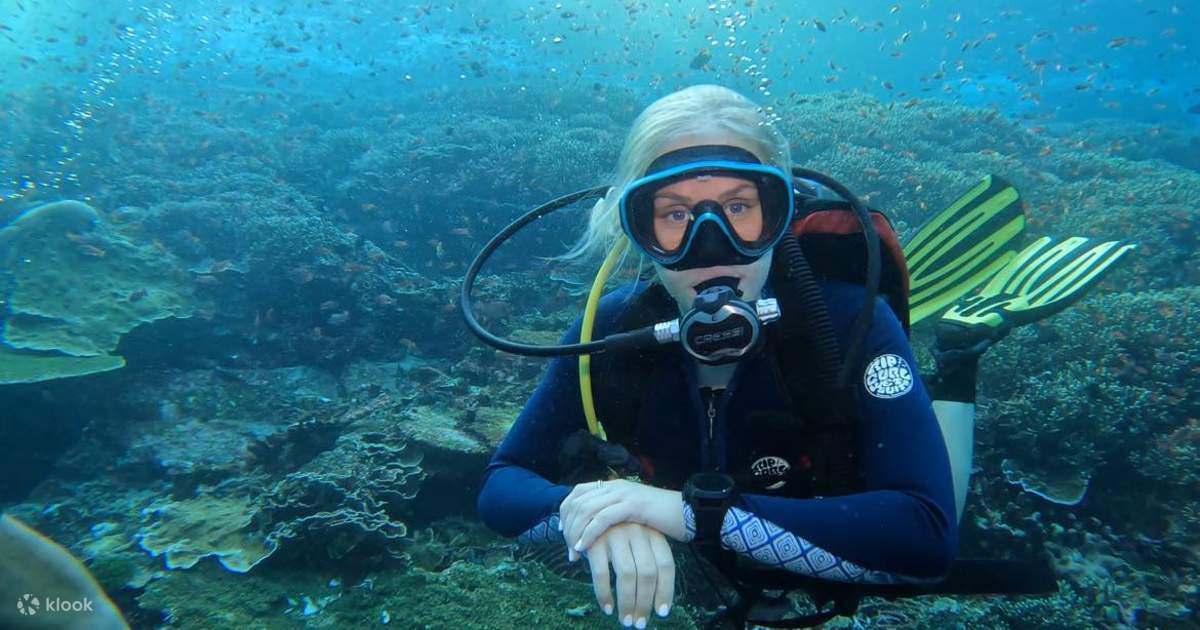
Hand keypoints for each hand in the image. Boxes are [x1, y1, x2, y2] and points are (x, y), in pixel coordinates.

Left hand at [559, 479, 686, 559]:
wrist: (687, 512)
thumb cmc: (660, 518)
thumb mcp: (630, 513)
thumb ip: (612, 516)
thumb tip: (593, 530)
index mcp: (612, 485)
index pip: (577, 493)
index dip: (565, 512)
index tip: (563, 532)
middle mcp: (614, 485)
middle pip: (577, 503)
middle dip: (568, 528)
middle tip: (569, 551)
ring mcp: (622, 494)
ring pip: (586, 510)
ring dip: (575, 533)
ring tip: (574, 552)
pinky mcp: (631, 505)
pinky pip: (602, 518)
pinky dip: (589, 533)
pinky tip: (584, 547)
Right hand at [580, 522, 675, 627]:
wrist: (588, 507)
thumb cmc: (619, 533)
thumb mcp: (639, 541)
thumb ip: (649, 564)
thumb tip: (659, 605)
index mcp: (653, 533)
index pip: (666, 565)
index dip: (666, 591)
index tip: (662, 612)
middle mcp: (637, 532)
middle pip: (648, 573)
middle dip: (644, 602)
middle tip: (640, 624)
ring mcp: (616, 535)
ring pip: (628, 575)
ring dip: (627, 603)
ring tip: (626, 621)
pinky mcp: (595, 541)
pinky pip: (602, 574)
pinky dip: (605, 594)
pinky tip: (608, 608)